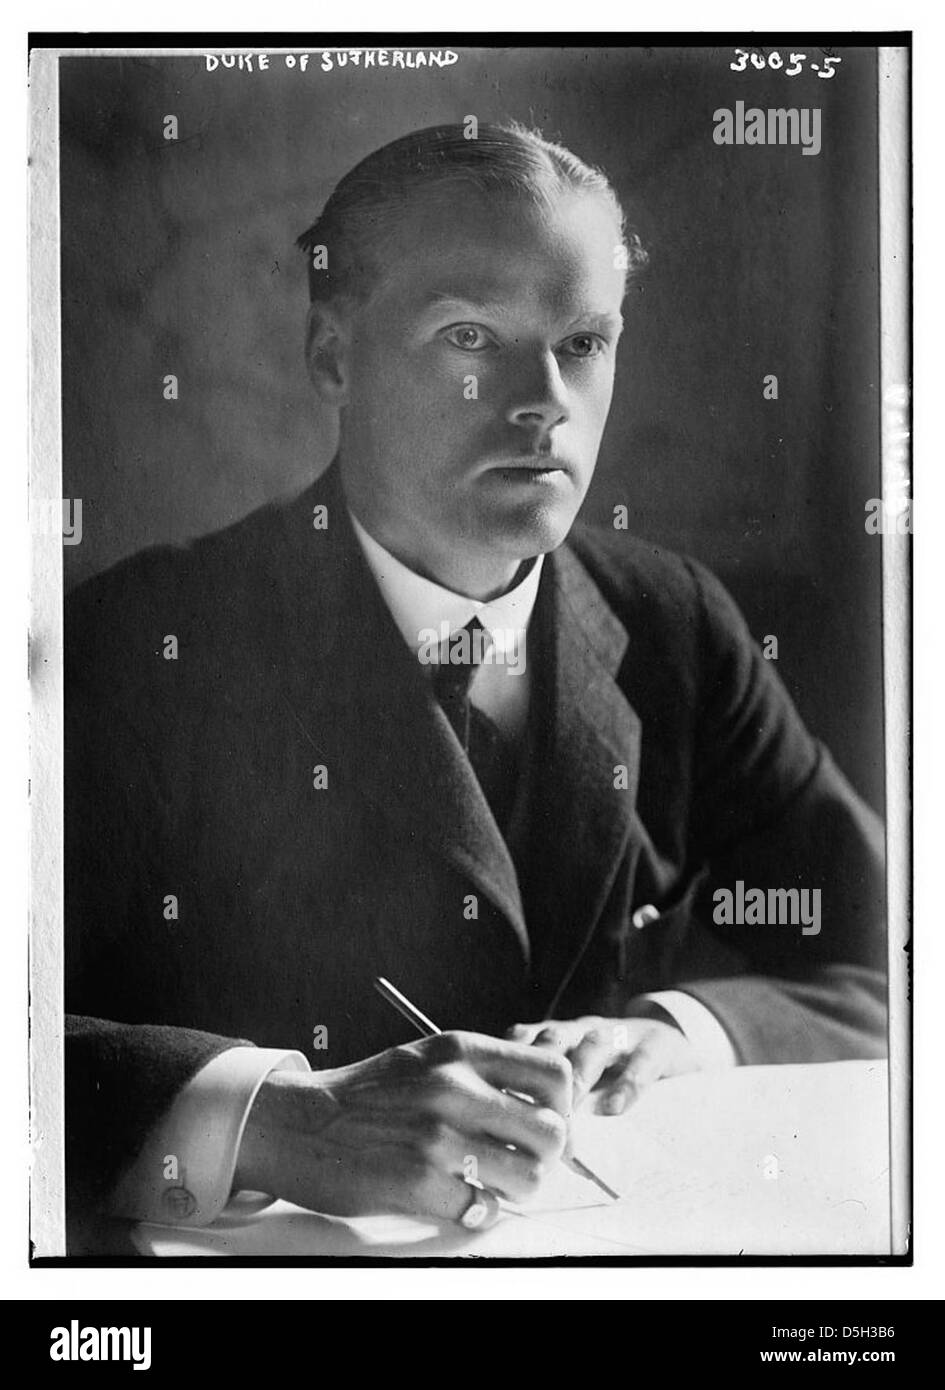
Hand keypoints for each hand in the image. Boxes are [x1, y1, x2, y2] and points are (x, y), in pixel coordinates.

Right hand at [234, 1031, 571, 1223]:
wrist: (296, 1121)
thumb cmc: (367, 1095)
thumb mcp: (427, 1058)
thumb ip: (481, 1073)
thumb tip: (544, 1108)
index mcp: (461, 1050)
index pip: (555, 1074)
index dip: (563, 1109)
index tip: (544, 1125)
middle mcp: (455, 1086)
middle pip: (553, 1132)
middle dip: (545, 1158)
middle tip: (520, 1165)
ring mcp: (436, 1134)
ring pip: (528, 1176)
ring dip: (515, 1190)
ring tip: (488, 1186)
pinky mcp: (416, 1180)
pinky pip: (483, 1209)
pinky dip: (477, 1212)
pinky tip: (455, 1200)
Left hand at [506, 1012, 700, 1114]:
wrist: (666, 1035)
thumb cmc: (608, 1070)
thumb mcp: (573, 1074)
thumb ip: (547, 1099)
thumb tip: (512, 1146)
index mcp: (554, 1037)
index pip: (522, 1043)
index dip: (507, 1072)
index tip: (494, 1107)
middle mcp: (580, 1031)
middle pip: (553, 1043)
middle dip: (539, 1077)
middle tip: (528, 1118)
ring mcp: (618, 1034)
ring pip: (593, 1044)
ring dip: (577, 1077)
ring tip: (568, 1114)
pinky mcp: (656, 1044)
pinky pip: (642, 1060)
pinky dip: (627, 1084)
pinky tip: (615, 1108)